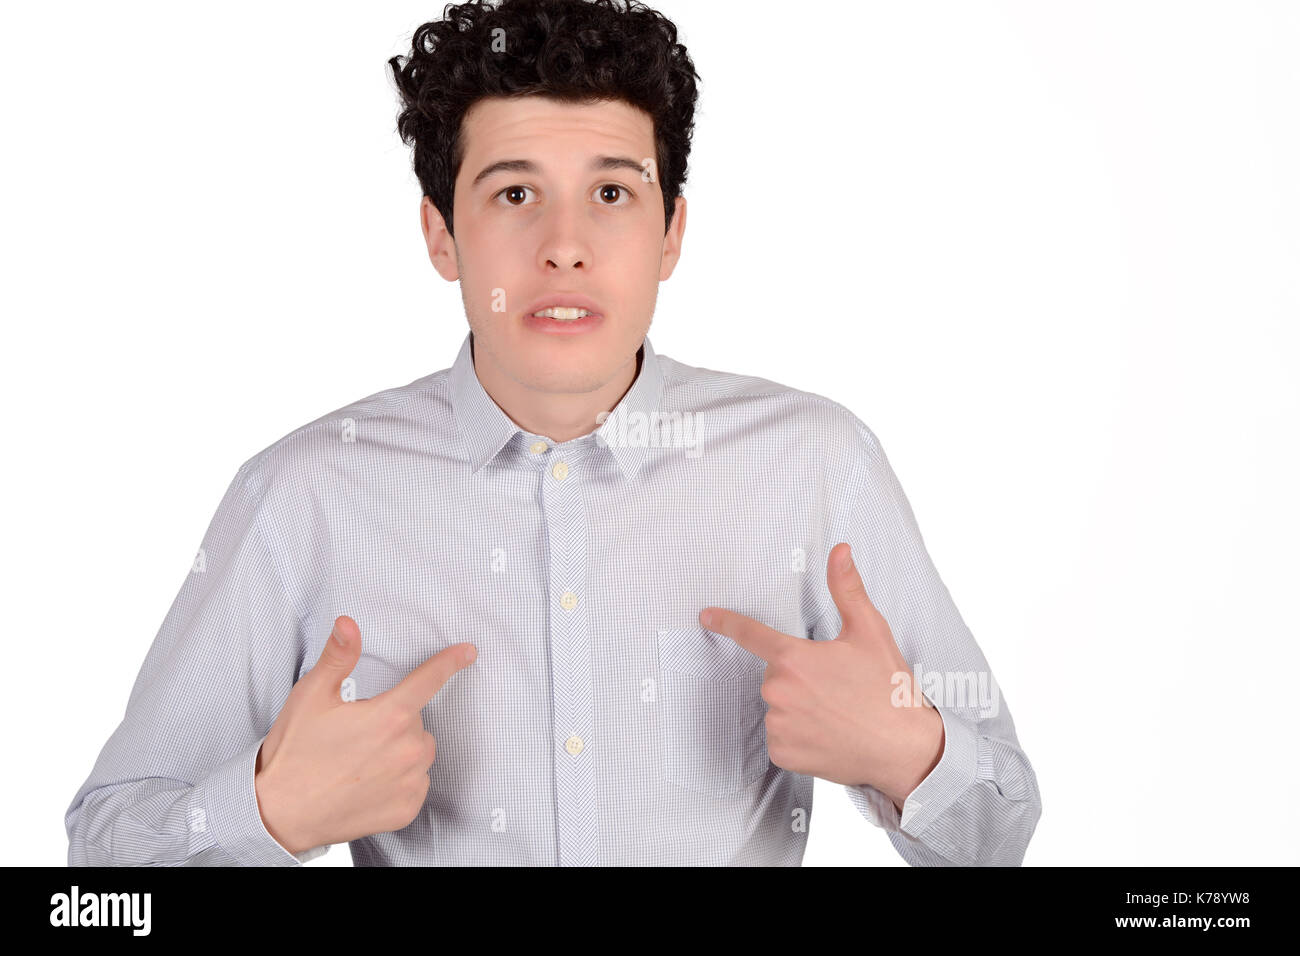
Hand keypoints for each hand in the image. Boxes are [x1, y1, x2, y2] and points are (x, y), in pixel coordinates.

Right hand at [253, 615, 476, 854]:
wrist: (279, 813)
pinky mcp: (407, 809)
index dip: (450, 662)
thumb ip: (338, 657)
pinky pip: (416, 783)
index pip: (429, 680)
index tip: (467, 652)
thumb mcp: (312, 696)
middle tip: (356, 734)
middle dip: (393, 721)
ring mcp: (410, 782)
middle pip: (416, 721)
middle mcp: (408, 749)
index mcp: (390, 716)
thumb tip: (348, 624)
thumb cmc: (295, 752)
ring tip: (360, 761)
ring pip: (419, 752)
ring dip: (399, 751)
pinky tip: (368, 784)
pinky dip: (399, 781)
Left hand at [700, 543, 943, 810]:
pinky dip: (798, 737)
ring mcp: (779, 724)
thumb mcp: (870, 631)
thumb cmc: (887, 687)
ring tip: (835, 714)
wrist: (904, 748)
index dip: (726, 622)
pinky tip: (827, 735)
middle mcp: (779, 691)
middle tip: (835, 688)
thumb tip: (840, 550)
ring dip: (798, 708)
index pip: (751, 634)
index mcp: (794, 658)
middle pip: (775, 676)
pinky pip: (780, 737)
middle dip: (798, 678)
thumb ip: (846, 588)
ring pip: (777, 707)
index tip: (706, 616)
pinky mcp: (783, 753)